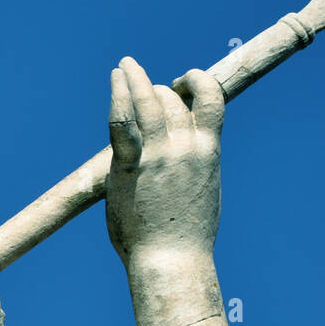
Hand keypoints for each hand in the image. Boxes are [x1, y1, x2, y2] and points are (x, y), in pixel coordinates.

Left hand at [106, 58, 224, 261]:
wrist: (172, 260)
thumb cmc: (185, 233)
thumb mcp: (202, 189)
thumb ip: (194, 165)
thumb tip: (185, 157)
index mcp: (208, 151)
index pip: (209, 97)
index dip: (196, 81)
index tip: (182, 83)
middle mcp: (186, 147)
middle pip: (171, 99)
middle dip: (157, 91)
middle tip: (144, 99)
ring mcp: (158, 155)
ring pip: (149, 100)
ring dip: (135, 78)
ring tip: (124, 65)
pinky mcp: (130, 166)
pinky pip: (123, 121)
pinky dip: (119, 95)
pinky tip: (115, 78)